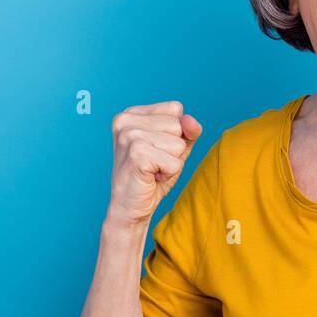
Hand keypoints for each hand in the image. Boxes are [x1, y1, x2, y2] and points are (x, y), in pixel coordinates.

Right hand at [106, 100, 202, 226]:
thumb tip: (190, 120)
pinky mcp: (136, 154)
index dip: (176, 133)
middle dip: (173, 149)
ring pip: (178, 144)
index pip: (176, 109)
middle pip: (178, 125)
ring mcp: (129, 136)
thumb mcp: (176, 147)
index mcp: (132, 113)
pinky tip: (151, 177)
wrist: (131, 207)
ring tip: (152, 170)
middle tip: (154, 162)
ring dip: (171, 162)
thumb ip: (188, 130)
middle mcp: (126, 120)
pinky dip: (169, 173)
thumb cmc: (152, 175)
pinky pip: (175, 162)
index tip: (156, 148)